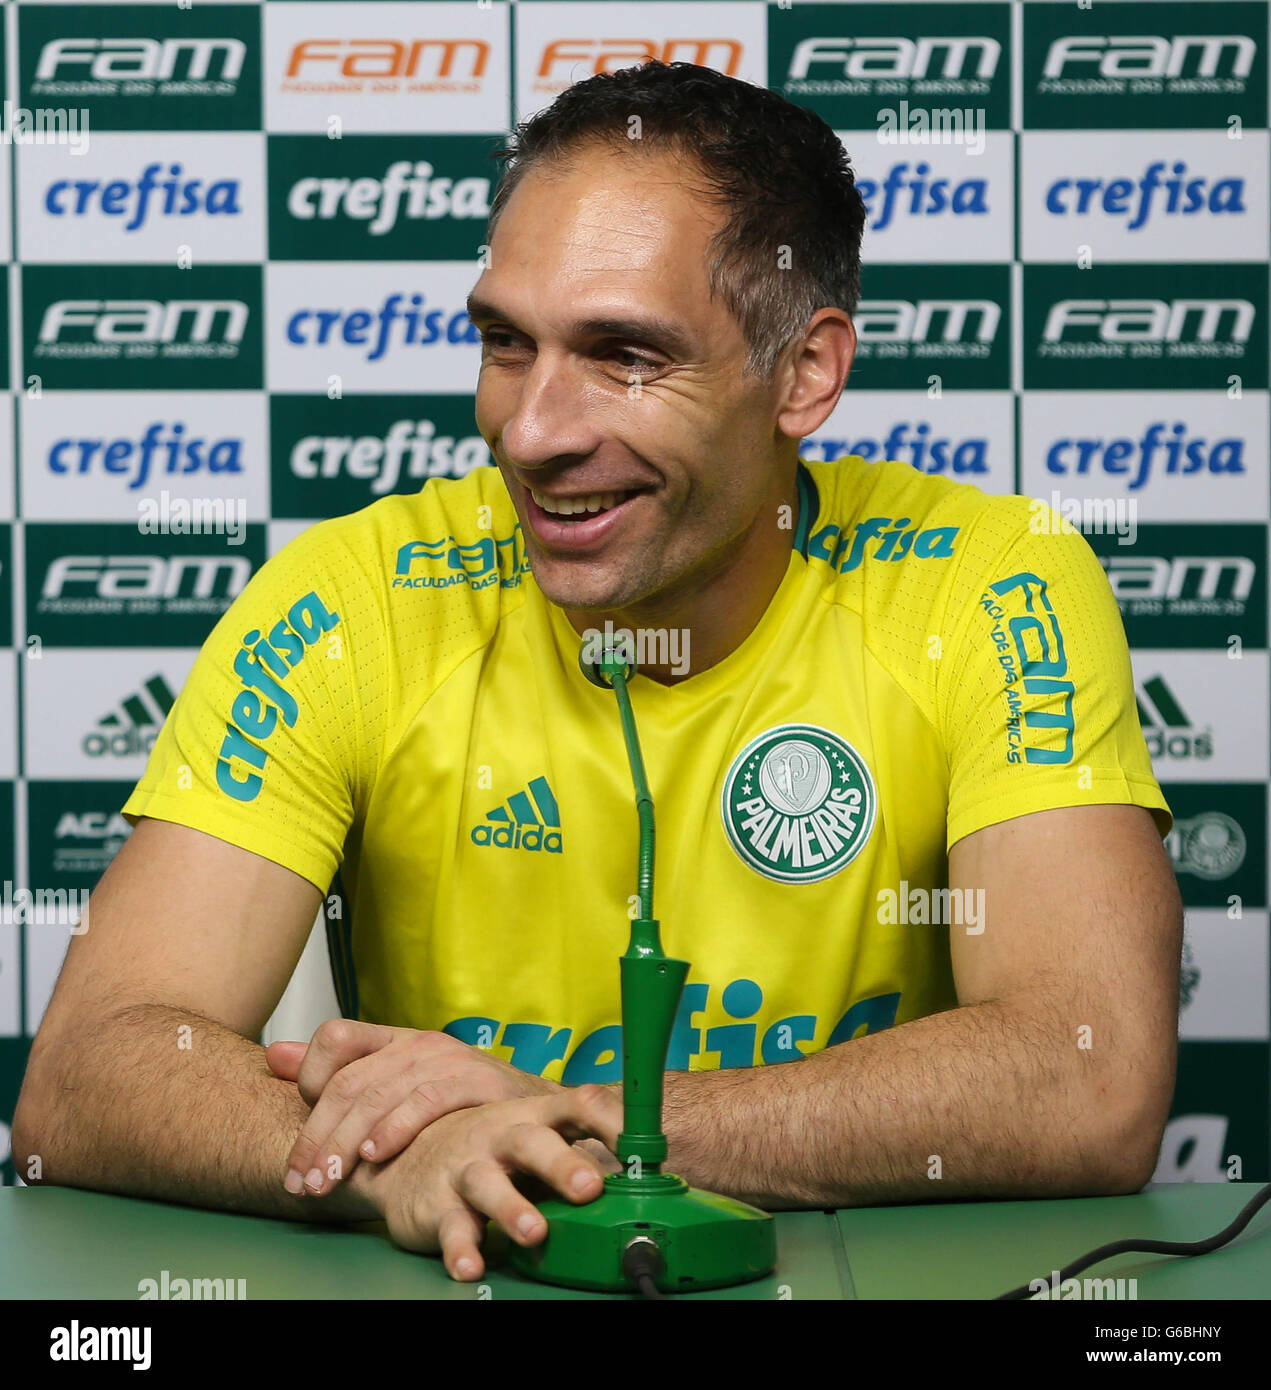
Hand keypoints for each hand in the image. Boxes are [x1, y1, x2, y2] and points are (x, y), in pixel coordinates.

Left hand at [267, 1019, 559, 1196]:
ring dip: (345, 1144)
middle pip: (349, 1081)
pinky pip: (426, 1099)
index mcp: (397, 1039)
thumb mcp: (401, 1088)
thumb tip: (273, 1056)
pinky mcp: (478, 1080)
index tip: (300, 1140)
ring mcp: (450, 1058)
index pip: (335, 1037)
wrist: (542, 1119)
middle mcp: (419, 1042)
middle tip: (300, 1182)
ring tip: (325, 1182)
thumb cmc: (466, 1110)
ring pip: (379, 1094)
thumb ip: (339, 1073)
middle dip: (317, 1136)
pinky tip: (377, 1156)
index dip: (306, 1081)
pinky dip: (396, 1127)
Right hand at [353, 1085, 622, 1279]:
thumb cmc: (492, 1148)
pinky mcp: (437, 1204)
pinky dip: (460, 1247)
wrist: (408, 1153)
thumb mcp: (536, 1142)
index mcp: (535, 1116)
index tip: (640, 1145)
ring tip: (536, 1233)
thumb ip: (579, 1158)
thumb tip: (644, 1186)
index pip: (578, 1105)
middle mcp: (501, 1135)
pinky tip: (472, 1265)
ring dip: (513, 1208)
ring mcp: (467, 1167)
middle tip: (589, 1187)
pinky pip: (450, 1226)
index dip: (611, 1120)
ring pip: (488, 1183)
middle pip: (533, 1142)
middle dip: (561, 1163)